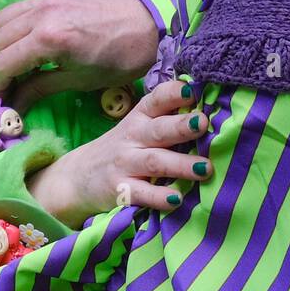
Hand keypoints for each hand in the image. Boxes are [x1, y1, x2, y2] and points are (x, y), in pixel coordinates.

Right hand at [0, 0, 160, 111]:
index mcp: (49, 39)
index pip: (4, 63)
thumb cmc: (121, 58)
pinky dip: (19, 25)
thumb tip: (14, 106)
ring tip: (21, 60)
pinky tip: (34, 40)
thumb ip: (40, 88)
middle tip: (11, 83)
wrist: (151, 24)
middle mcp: (42, 14)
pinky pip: (23, 7)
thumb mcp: (79, 80)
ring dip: (6, 42)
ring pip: (5, 20)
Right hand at [27, 78, 210, 227]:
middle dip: (181, 125)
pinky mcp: (120, 190)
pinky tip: (177, 199)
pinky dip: (159, 197)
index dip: (173, 94)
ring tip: (205, 168)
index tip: (192, 91)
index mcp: (140, 117)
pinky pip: (142, 193)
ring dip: (180, 164)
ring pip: (154, 161)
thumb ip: (167, 118)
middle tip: (203, 123)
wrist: (79, 176)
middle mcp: (133, 137)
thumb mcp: (138, 127)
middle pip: (158, 129)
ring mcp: (125, 164)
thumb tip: (210, 110)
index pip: (156, 100)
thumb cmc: (123, 148)